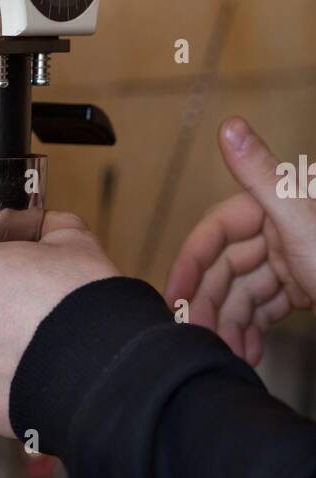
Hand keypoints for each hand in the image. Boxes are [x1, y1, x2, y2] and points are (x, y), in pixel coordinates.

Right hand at [165, 118, 315, 365]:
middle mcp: (283, 230)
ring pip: (243, 293)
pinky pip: (266, 307)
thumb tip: (230, 126)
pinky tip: (250, 349)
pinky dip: (253, 328)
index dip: (191, 261)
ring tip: (229, 351)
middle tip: (199, 334)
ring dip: (230, 323)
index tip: (175, 293)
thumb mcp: (301, 219)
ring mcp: (293, 260)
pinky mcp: (303, 287)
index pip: (217, 231)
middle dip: (211, 303)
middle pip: (227, 268)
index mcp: (278, 207)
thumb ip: (262, 175)